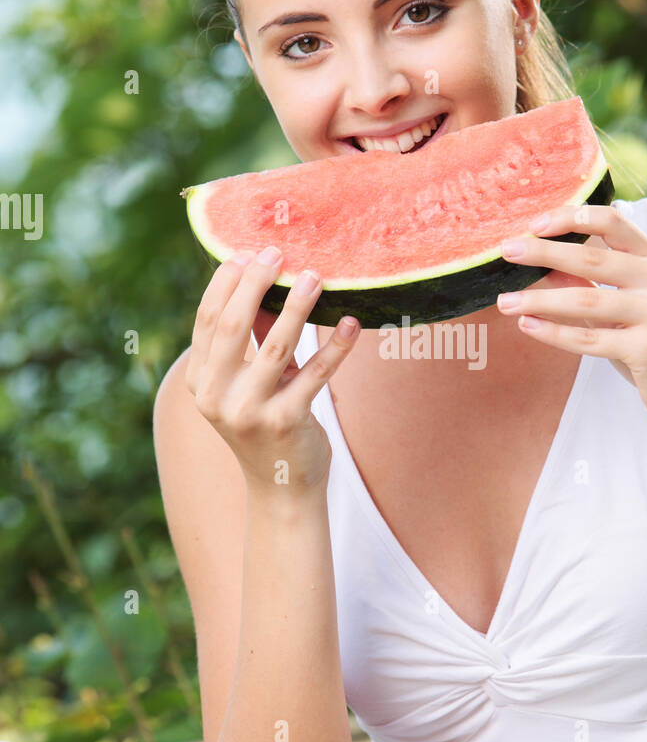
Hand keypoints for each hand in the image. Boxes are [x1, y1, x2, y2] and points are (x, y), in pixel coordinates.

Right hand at [185, 248, 358, 493]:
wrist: (282, 489)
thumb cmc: (266, 424)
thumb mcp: (249, 383)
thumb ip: (255, 339)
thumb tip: (269, 283)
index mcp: (201, 383)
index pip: (208, 321)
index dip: (226, 284)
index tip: (246, 253)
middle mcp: (217, 398)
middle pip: (233, 327)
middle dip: (255, 284)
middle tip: (277, 253)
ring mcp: (251, 412)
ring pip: (277, 347)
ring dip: (297, 306)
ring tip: (315, 276)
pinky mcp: (288, 422)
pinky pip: (316, 375)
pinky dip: (336, 347)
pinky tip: (351, 323)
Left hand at [497, 204, 646, 437]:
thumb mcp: (625, 310)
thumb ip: (589, 285)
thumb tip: (539, 265)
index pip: (614, 222)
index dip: (571, 218)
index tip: (534, 224)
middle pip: (593, 256)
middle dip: (543, 252)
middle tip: (505, 251)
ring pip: (586, 300)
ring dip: (538, 299)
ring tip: (504, 302)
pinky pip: (590, 339)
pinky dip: (553, 333)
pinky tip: (527, 326)